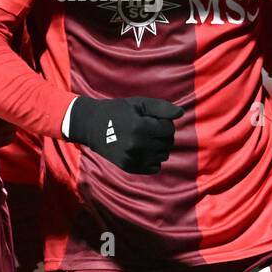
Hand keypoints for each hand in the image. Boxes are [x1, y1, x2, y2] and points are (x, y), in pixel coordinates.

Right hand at [65, 96, 183, 174]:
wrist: (91, 126)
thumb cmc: (117, 111)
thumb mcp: (138, 104)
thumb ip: (161, 108)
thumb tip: (181, 114)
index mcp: (140, 128)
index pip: (169, 128)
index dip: (163, 122)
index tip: (151, 119)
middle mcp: (137, 146)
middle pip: (168, 143)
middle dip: (162, 134)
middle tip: (148, 128)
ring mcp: (133, 158)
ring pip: (163, 155)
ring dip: (159, 147)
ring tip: (145, 138)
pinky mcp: (129, 167)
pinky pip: (154, 167)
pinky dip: (152, 159)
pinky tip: (142, 150)